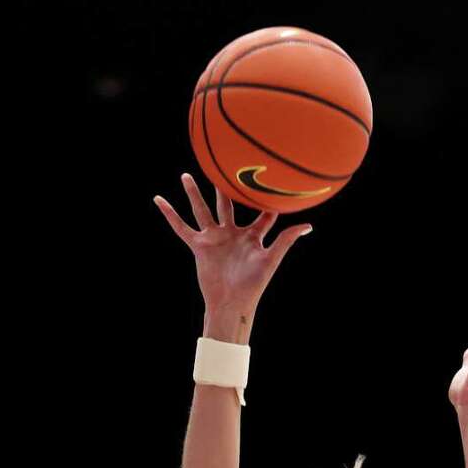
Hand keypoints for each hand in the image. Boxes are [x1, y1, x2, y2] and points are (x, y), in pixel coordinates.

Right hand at [154, 174, 311, 335]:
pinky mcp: (199, 246)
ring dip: (193, 194)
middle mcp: (231, 234)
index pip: (260, 213)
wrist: (231, 303)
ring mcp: (214, 239)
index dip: (264, 198)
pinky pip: (181, 227)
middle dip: (224, 187)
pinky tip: (159, 200)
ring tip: (186, 175)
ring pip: (201, 210)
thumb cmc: (253, 285)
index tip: (267, 176)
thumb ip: (286, 239)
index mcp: (251, 237)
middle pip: (226, 204)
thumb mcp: (271, 259)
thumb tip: (308, 225)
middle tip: (222, 165)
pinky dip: (170, 215)